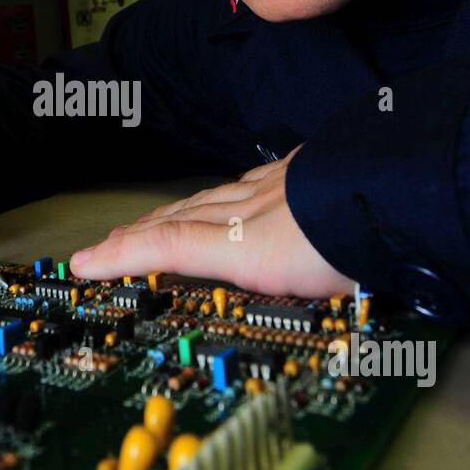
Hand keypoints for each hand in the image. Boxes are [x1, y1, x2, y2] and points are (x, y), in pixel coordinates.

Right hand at [69, 148, 354, 296]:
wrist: (390, 201)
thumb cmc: (339, 242)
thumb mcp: (255, 263)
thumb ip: (200, 259)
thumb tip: (158, 287)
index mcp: (232, 237)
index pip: (161, 243)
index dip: (118, 254)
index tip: (79, 265)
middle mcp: (247, 210)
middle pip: (181, 219)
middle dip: (138, 234)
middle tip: (107, 245)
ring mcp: (278, 193)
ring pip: (213, 201)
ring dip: (176, 214)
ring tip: (153, 224)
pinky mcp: (308, 181)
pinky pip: (253, 185)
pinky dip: (229, 193)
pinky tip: (236, 195)